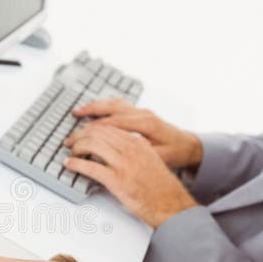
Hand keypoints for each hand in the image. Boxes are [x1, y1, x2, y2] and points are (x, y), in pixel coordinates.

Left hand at [63, 125, 197, 227]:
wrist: (171, 205)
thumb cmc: (161, 187)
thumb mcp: (151, 160)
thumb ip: (135, 150)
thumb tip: (114, 148)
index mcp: (138, 143)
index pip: (109, 127)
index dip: (91, 128)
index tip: (81, 133)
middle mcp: (131, 150)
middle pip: (98, 133)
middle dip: (80, 135)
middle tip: (70, 141)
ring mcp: (124, 164)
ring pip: (92, 145)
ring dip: (76, 147)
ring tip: (70, 152)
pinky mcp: (117, 181)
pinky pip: (90, 167)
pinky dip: (76, 164)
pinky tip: (69, 164)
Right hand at [73, 99, 202, 168]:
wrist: (190, 146)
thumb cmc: (176, 153)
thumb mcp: (159, 157)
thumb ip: (138, 152)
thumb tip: (117, 152)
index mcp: (145, 124)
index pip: (113, 123)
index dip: (93, 130)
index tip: (79, 137)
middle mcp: (142, 114)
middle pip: (110, 109)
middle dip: (89, 115)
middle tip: (73, 123)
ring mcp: (141, 111)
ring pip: (113, 104)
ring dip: (94, 107)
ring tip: (77, 112)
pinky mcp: (140, 113)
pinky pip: (118, 105)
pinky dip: (104, 106)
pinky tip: (94, 109)